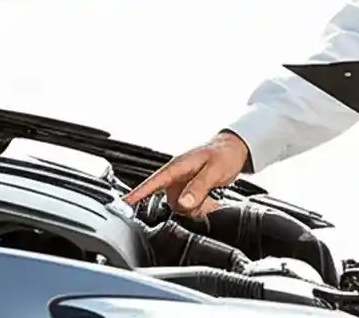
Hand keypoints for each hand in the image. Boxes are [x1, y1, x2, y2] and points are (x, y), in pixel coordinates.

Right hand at [122, 131, 249, 217]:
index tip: (124, 204)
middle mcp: (177, 175)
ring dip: (196, 208)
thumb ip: (198, 187)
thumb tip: (183, 204)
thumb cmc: (224, 154)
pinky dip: (200, 207)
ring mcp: (182, 183)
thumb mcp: (214, 171)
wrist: (235, 149)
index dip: (137, 194)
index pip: (152, 182)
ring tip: (212, 198)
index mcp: (177, 167)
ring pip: (181, 206)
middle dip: (187, 208)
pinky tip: (211, 200)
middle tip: (206, 201)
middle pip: (170, 202)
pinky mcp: (189, 189)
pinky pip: (189, 205)